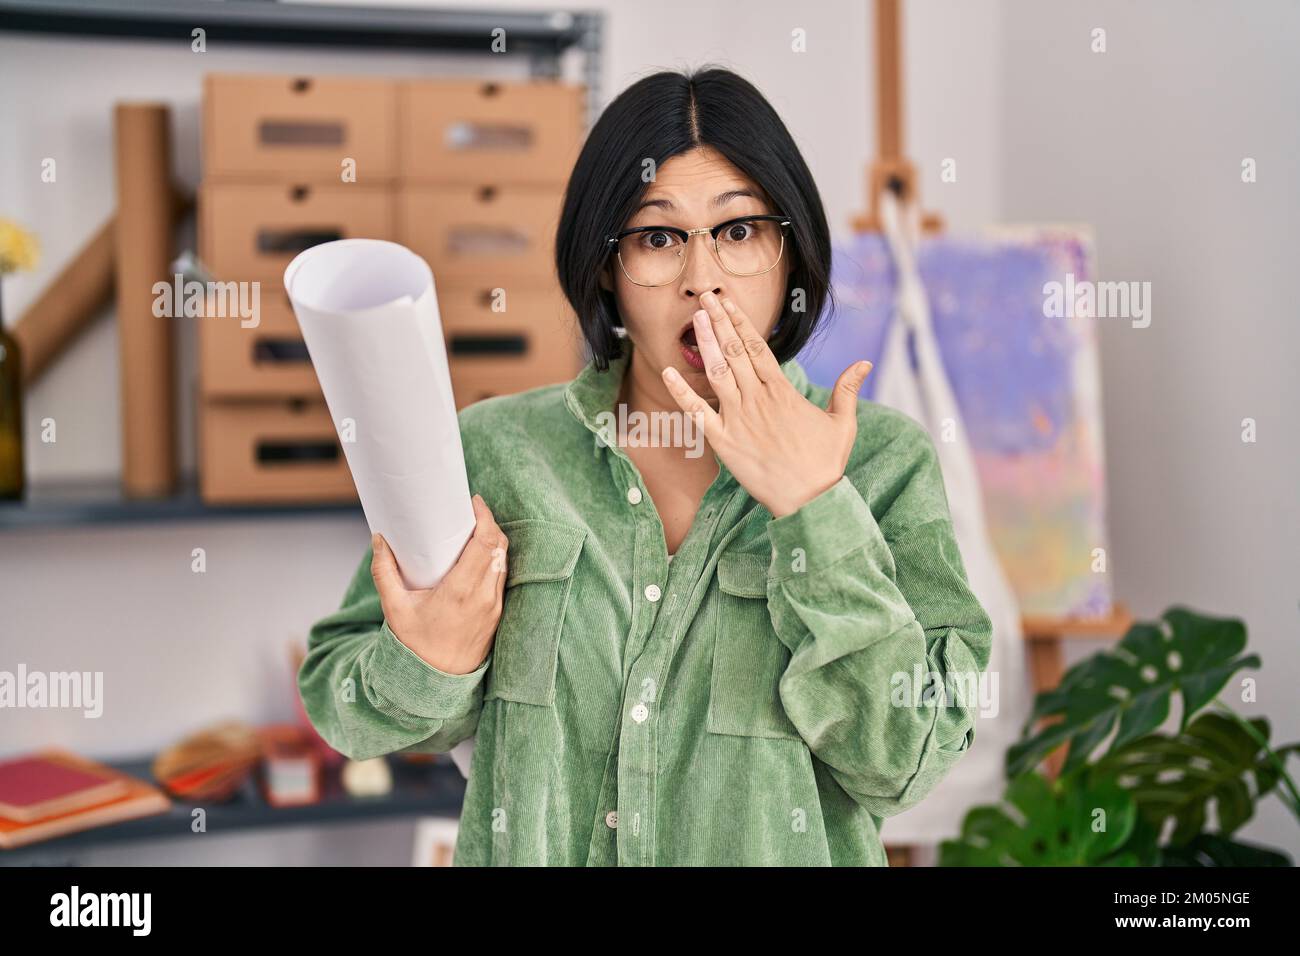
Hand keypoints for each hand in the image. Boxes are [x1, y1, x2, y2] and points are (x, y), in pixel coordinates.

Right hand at [370, 493, 506, 674]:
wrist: (436, 683)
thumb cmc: (414, 646)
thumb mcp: (394, 608)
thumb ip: (384, 572)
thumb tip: (379, 539)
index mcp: (461, 591)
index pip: (486, 543)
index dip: (485, 517)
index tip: (475, 502)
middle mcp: (484, 596)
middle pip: (499, 547)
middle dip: (490, 523)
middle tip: (473, 511)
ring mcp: (494, 606)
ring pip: (504, 561)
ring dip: (494, 541)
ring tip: (476, 527)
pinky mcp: (497, 614)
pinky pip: (502, 577)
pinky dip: (495, 560)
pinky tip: (481, 554)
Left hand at [661, 291, 871, 517]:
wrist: (809, 500)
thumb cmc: (826, 463)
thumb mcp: (843, 422)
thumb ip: (847, 389)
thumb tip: (864, 363)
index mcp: (783, 391)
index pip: (757, 347)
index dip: (740, 322)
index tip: (727, 303)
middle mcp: (758, 399)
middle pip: (735, 352)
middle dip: (718, 322)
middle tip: (704, 297)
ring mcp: (738, 419)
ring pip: (718, 373)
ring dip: (705, 344)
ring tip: (694, 318)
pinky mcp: (723, 442)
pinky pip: (697, 413)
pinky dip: (681, 392)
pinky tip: (667, 372)